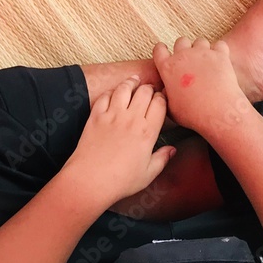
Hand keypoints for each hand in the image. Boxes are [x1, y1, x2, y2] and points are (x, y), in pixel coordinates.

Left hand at [64, 76, 174, 207]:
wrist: (90, 181)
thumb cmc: (120, 181)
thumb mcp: (147, 175)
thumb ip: (162, 159)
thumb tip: (172, 150)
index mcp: (147, 132)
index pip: (160, 103)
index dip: (162, 97)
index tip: (161, 98)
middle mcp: (132, 119)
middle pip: (144, 91)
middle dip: (149, 87)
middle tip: (149, 89)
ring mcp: (113, 115)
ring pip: (125, 88)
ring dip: (131, 82)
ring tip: (134, 81)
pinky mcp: (97, 116)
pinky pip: (105, 95)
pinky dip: (111, 91)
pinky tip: (113, 93)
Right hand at [152, 38, 249, 138]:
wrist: (218, 111)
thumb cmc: (193, 114)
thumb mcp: (171, 109)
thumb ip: (166, 95)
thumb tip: (165, 91)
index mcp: (168, 68)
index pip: (159, 50)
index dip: (162, 50)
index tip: (165, 53)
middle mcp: (183, 56)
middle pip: (180, 41)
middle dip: (184, 48)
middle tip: (189, 61)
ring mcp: (202, 53)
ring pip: (199, 41)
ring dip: (201, 49)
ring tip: (206, 62)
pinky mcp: (219, 54)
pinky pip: (219, 45)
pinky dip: (219, 51)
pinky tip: (220, 61)